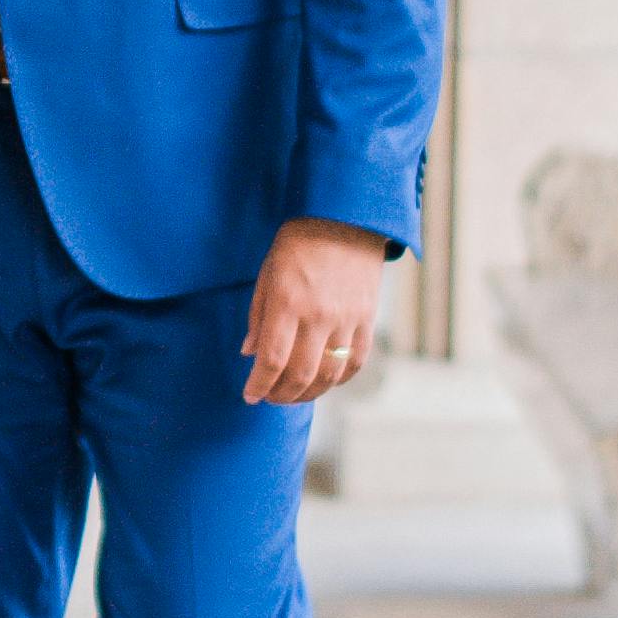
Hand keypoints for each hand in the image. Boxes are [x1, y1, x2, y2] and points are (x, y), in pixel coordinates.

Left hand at [241, 217, 382, 405]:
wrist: (346, 219)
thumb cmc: (298, 242)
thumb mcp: (268, 273)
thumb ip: (259, 316)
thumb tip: (250, 353)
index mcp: (288, 303)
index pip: (271, 360)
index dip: (259, 385)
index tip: (250, 396)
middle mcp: (319, 316)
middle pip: (300, 374)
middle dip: (281, 395)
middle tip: (270, 398)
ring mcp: (347, 320)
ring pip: (329, 374)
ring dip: (309, 393)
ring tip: (294, 395)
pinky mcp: (367, 319)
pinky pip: (356, 361)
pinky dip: (340, 379)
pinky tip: (326, 382)